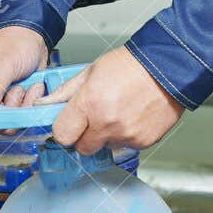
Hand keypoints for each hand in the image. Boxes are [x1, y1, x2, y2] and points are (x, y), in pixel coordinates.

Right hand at [0, 26, 49, 133]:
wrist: (33, 40)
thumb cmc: (12, 44)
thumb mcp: (1, 63)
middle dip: (2, 112)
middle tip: (16, 91)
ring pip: (2, 123)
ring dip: (18, 108)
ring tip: (24, 86)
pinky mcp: (9, 106)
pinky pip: (17, 119)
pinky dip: (28, 106)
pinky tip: (33, 88)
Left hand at [40, 46, 184, 154]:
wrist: (167, 67)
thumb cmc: (130, 65)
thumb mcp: (90, 71)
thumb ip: (66, 92)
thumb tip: (45, 104)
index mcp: (89, 104)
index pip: (62, 135)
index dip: (64, 130)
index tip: (69, 123)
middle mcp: (107, 123)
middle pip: (82, 148)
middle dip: (84, 136)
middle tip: (93, 118)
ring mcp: (126, 135)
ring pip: (105, 147)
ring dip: (106, 135)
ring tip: (118, 111)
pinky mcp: (144, 142)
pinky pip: (126, 146)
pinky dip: (126, 135)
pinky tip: (132, 115)